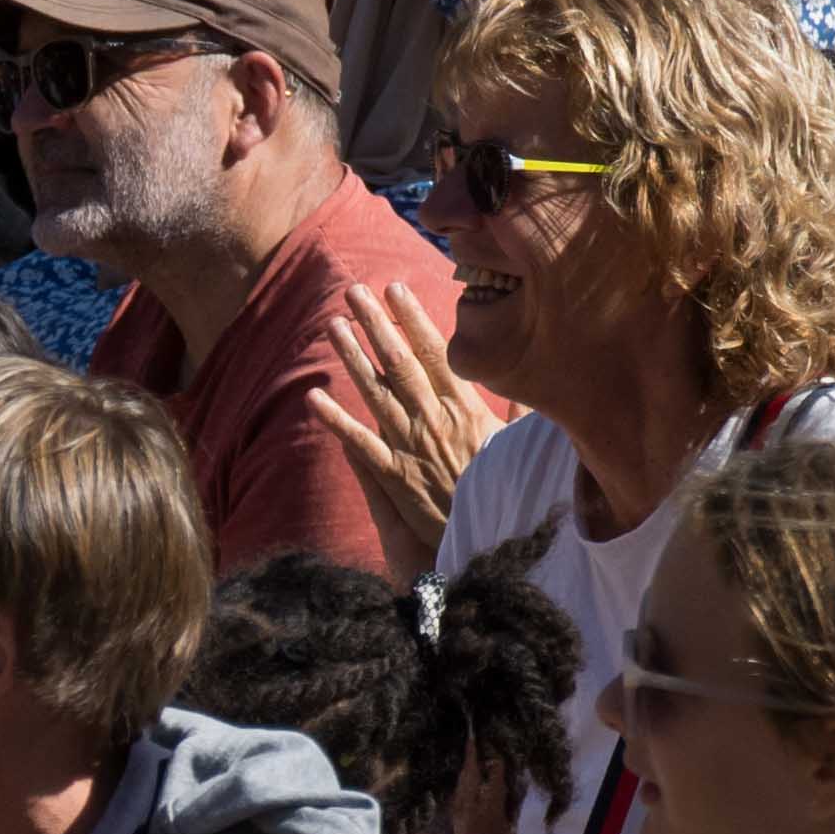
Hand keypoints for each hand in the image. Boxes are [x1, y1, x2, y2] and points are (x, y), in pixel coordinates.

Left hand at [317, 283, 490, 584]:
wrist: (493, 544)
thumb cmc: (505, 493)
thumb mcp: (516, 446)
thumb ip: (514, 412)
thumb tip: (520, 380)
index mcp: (466, 409)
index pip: (437, 353)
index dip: (413, 319)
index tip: (396, 289)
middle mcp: (436, 421)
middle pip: (402, 363)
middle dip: (377, 324)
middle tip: (354, 290)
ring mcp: (412, 447)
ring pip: (377, 393)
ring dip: (353, 357)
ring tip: (333, 325)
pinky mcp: (394, 477)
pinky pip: (359, 444)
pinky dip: (336, 419)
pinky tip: (314, 397)